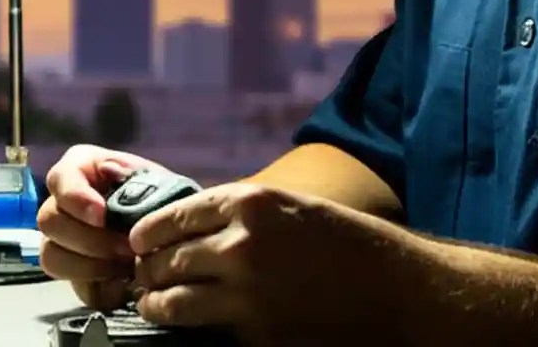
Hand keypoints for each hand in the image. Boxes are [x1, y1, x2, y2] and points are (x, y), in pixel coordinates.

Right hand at [36, 144, 163, 308]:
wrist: (173, 230)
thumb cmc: (160, 195)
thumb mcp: (155, 179)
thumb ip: (135, 181)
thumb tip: (119, 184)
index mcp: (79, 168)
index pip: (59, 179)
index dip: (76, 198)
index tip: (102, 216)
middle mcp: (60, 203)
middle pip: (49, 221)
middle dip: (90, 239)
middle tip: (126, 247)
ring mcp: (61, 241)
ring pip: (52, 257)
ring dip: (91, 266)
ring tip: (126, 266)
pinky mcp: (75, 274)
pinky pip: (74, 287)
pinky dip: (101, 289)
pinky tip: (124, 282)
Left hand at [127, 182, 429, 345]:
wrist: (400, 292)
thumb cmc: (350, 244)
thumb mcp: (292, 208)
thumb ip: (243, 215)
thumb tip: (196, 229)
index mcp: (249, 204)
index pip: (173, 217)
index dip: (148, 232)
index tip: (137, 241)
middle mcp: (240, 246)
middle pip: (167, 260)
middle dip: (147, 270)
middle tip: (140, 275)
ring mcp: (247, 295)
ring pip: (174, 302)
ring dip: (157, 303)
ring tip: (152, 303)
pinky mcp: (258, 336)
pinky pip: (208, 331)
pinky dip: (194, 328)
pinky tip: (191, 326)